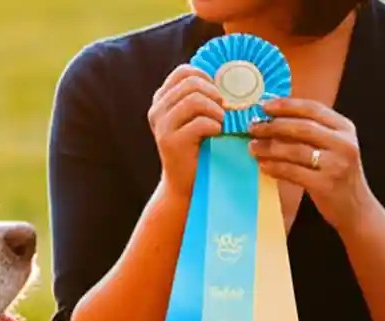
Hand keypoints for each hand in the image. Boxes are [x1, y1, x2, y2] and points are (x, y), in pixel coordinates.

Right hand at [148, 65, 224, 198]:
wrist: (185, 183)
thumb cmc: (197, 148)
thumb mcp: (195, 118)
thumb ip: (201, 97)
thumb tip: (227, 78)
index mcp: (162, 99)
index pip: (183, 72)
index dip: (205, 78)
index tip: (217, 95)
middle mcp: (157, 109)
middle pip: (191, 83)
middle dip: (214, 95)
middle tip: (223, 111)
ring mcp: (161, 125)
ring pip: (195, 100)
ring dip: (216, 110)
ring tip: (221, 123)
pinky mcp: (170, 141)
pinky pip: (200, 122)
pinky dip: (214, 126)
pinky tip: (216, 134)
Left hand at [248, 98, 378, 233]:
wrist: (356, 208)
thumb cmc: (338, 175)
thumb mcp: (334, 147)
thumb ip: (313, 131)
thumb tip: (274, 117)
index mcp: (345, 128)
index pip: (313, 109)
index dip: (287, 105)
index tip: (264, 106)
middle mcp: (343, 143)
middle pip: (302, 127)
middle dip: (273, 126)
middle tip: (253, 127)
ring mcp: (336, 164)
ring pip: (295, 150)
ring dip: (269, 147)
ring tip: (253, 147)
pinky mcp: (325, 185)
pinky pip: (292, 172)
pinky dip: (275, 167)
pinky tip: (263, 165)